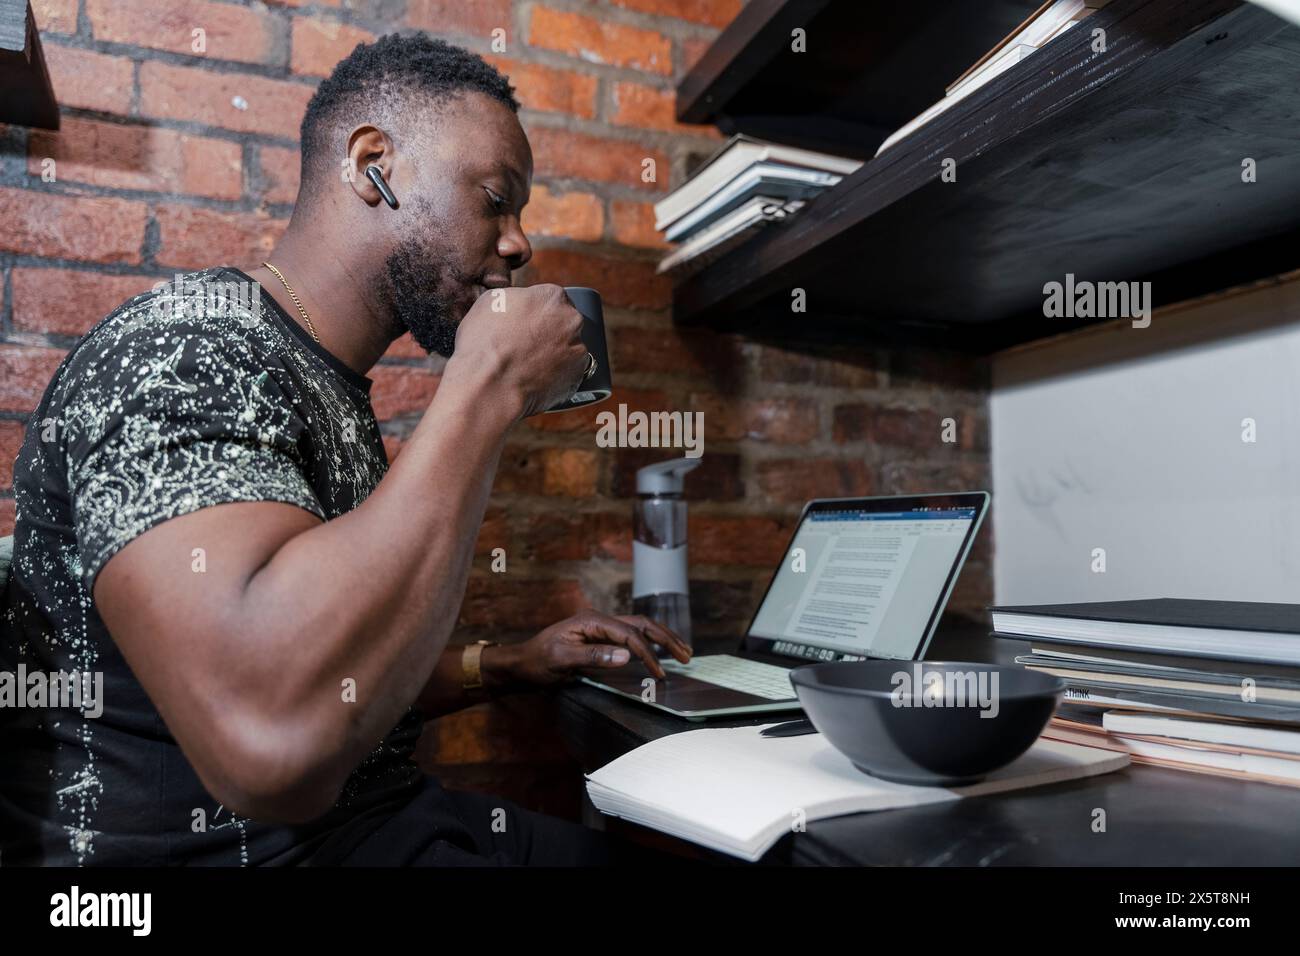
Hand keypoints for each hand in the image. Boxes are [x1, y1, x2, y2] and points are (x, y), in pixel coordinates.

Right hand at [448, 284, 588, 418]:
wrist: (490, 385)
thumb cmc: (484, 343)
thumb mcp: (491, 302)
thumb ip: (516, 297)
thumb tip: (520, 304)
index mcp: (552, 297)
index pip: (551, 300)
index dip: (538, 313)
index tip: (528, 324)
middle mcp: (572, 320)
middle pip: (566, 322)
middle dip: (552, 332)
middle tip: (530, 345)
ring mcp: (578, 349)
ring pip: (570, 348)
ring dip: (556, 354)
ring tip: (532, 366)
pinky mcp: (579, 376)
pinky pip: (570, 373)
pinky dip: (558, 376)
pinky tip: (538, 380)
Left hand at [498, 610, 691, 686]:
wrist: (521, 664)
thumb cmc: (537, 662)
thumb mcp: (562, 661)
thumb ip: (595, 656)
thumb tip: (628, 655)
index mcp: (592, 620)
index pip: (629, 634)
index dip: (648, 654)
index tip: (660, 674)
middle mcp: (599, 619)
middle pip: (641, 624)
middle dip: (666, 639)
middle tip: (686, 656)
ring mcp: (600, 627)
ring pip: (639, 628)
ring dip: (662, 639)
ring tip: (682, 652)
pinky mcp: (600, 637)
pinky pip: (630, 636)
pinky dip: (649, 643)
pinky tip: (659, 651)